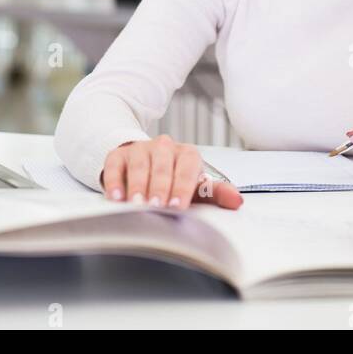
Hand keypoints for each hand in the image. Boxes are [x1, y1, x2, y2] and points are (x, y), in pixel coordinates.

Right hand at [101, 135, 243, 210]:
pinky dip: (115, 182)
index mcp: (186, 153)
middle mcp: (163, 147)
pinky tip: (116, 197)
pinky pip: (115, 166)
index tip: (178, 206)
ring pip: (140, 165)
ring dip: (138, 186)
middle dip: (160, 188)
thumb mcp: (195, 186)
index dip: (182, 188)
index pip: (187, 168)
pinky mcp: (118, 155)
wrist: (145, 163)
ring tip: (136, 204)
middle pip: (162, 166)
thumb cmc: (174, 179)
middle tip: (157, 207)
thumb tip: (237, 201)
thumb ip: (215, 193)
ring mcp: (140, 149)